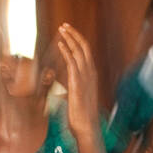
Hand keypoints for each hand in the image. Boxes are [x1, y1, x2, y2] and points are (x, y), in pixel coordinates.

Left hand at [57, 24, 100, 145]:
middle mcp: (90, 73)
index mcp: (91, 76)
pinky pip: (73, 62)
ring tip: (62, 29)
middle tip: (64, 25)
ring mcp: (85, 77)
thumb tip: (65, 92)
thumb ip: (72, 91)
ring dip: (70, 38)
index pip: (86, 53)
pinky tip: (61, 44)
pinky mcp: (78, 82)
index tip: (69, 33)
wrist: (86, 126)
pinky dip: (67, 51)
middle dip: (74, 34)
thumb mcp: (76, 99)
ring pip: (79, 51)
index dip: (77, 41)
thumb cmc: (81, 116)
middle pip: (84, 47)